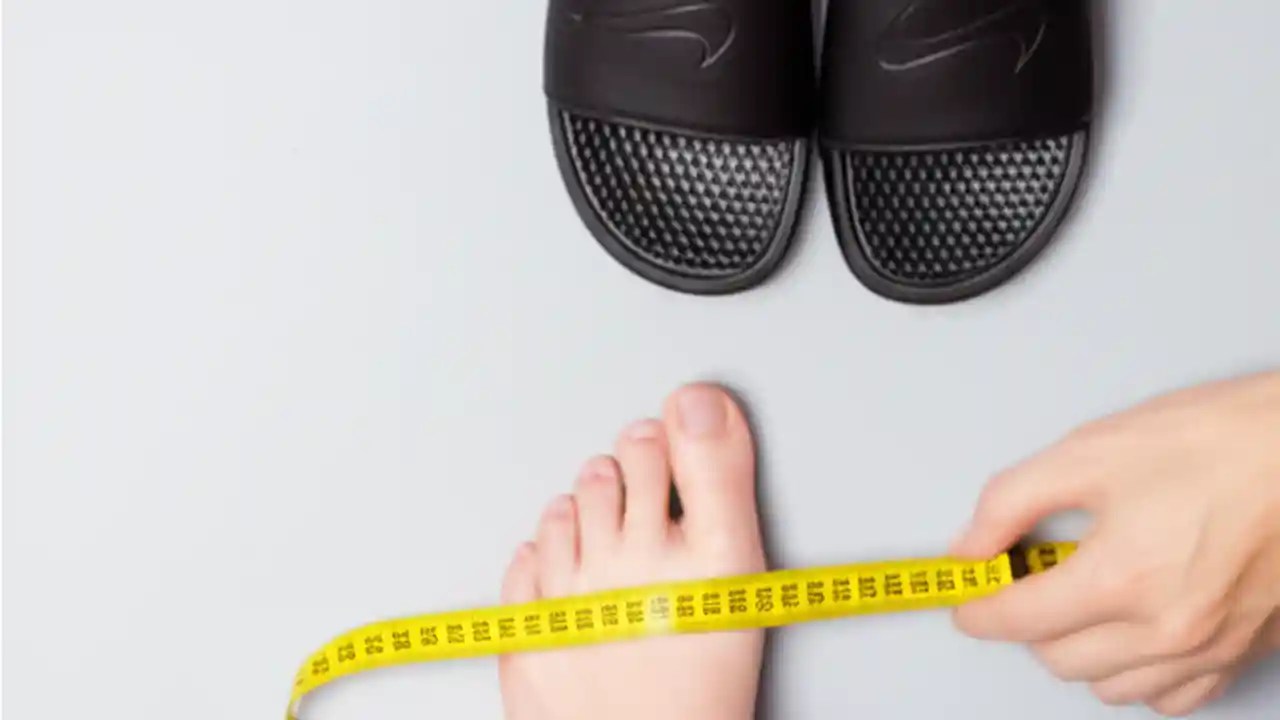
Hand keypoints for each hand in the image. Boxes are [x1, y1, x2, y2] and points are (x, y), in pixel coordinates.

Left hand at [951, 372, 1279, 715]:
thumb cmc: (1222, 440)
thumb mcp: (1091, 450)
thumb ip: (1012, 501)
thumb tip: (972, 544)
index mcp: (1123, 577)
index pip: (1018, 621)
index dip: (977, 610)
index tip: (965, 601)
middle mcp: (1168, 627)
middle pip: (1057, 659)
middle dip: (1027, 623)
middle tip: (1028, 580)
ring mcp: (1210, 647)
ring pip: (1111, 686)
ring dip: (1080, 651)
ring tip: (1083, 598)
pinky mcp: (1244, 650)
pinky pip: (1172, 696)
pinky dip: (1139, 675)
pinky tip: (1132, 631)